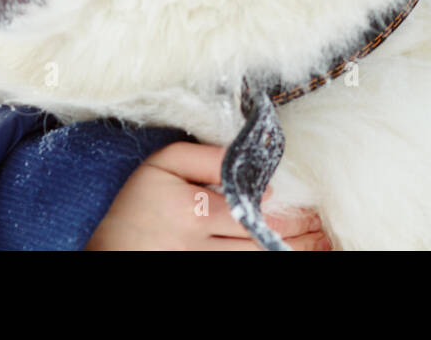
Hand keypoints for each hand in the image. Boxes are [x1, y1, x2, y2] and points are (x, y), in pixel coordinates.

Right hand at [84, 141, 331, 249]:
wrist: (104, 247)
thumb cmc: (136, 201)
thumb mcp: (163, 164)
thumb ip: (207, 156)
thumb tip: (248, 155)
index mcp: (189, 210)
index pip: (248, 207)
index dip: (283, 207)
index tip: (312, 202)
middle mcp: (195, 244)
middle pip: (259, 239)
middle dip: (298, 232)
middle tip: (326, 226)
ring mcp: (197, 265)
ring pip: (254, 259)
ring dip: (292, 251)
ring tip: (321, 242)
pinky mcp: (199, 276)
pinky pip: (241, 271)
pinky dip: (270, 260)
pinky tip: (292, 254)